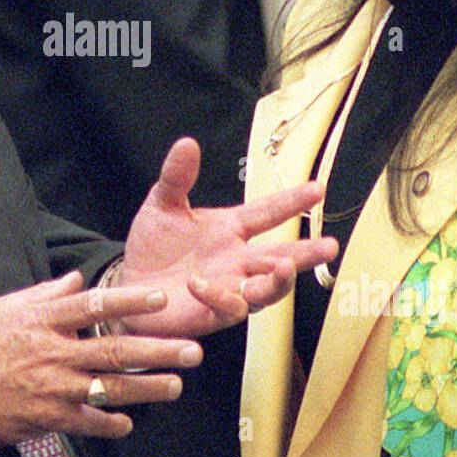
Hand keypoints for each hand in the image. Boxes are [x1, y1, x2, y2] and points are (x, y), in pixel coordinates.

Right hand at [0, 270, 204, 444]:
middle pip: (114, 350)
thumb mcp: (4, 308)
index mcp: (43, 321)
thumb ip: (45, 294)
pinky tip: (129, 422)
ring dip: (146, 388)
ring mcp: (53, 388)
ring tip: (176, 386)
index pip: (94, 305)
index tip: (161, 297)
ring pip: (109, 388)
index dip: (130, 301)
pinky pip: (87, 423)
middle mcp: (53, 353)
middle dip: (156, 351)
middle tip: (190, 350)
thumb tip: (76, 278)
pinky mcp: (48, 417)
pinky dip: (109, 424)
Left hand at [115, 137, 337, 336]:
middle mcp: (236, 261)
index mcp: (230, 230)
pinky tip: (200, 283)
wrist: (127, 285)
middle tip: (329, 246)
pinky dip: (218, 296)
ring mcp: (227, 288)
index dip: (291, 202)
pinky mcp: (210, 314)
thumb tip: (187, 143)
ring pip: (266, 290)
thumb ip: (177, 177)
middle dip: (306, 253)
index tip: (317, 189)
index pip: (268, 213)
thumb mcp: (163, 205)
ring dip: (278, 281)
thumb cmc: (153, 246)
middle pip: (281, 258)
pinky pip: (226, 308)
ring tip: (285, 267)